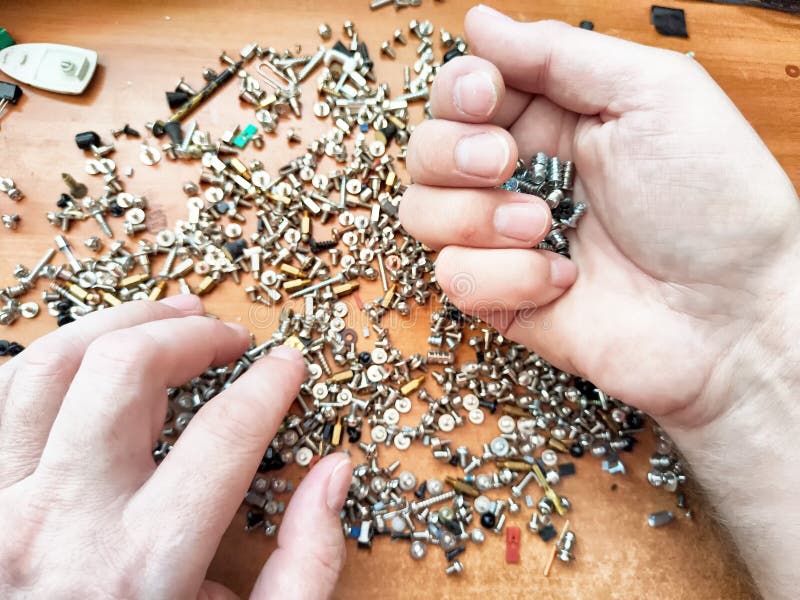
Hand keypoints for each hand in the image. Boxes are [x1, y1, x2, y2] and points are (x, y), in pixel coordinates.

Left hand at [0, 295, 351, 599]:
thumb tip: (333, 471)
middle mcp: (64, 524)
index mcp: (146, 564)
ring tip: (164, 319)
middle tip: (225, 335)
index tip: (285, 363)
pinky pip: (3, 395)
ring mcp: (2, 508)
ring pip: (50, 366)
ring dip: (117, 324)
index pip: (224, 433)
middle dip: (188, 334)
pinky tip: (94, 357)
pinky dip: (53, 361)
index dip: (267, 384)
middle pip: (126, 372)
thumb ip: (304, 565)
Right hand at [400, 5, 799, 427]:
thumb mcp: (653, 94)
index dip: (458, 90)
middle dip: (452, 152)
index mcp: (552, 120)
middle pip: (426, 151)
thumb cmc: (715, 201)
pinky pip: (453, 277)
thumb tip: (479, 22)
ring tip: (542, 226)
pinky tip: (562, 279)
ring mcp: (505, 241)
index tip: (487, 96)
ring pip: (421, 214)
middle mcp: (519, 176)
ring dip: (475, 216)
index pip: (462, 92)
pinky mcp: (503, 298)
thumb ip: (560, 53)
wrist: (734, 312)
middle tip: (505, 161)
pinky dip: (505, 277)